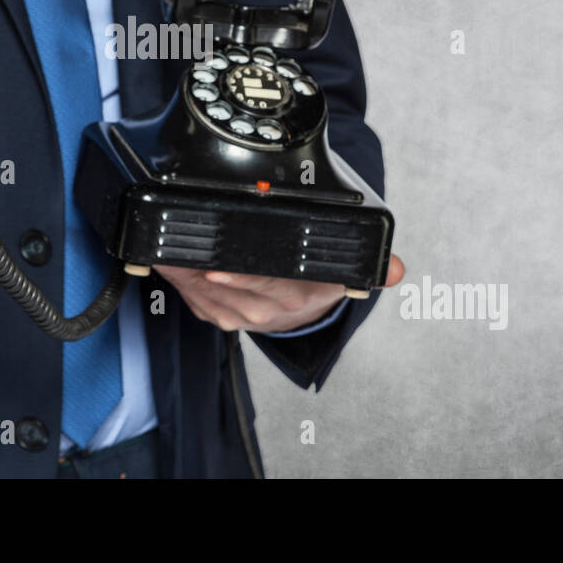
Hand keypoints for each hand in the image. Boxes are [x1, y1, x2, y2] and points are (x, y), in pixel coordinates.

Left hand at [155, 254, 403, 332]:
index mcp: (296, 296)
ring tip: (167, 248)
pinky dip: (178, 279)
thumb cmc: (317, 283)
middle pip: (226, 287)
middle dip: (198, 269)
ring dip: (182, 272)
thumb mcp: (347, 274)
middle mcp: (266, 310)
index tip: (216, 266)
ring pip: (203, 292)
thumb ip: (371, 267)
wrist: (303, 314)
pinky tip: (167, 261)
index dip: (240, 276)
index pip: (266, 285)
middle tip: (179, 247)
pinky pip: (192, 297)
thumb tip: (395, 270)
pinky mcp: (218, 314)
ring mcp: (239, 315)